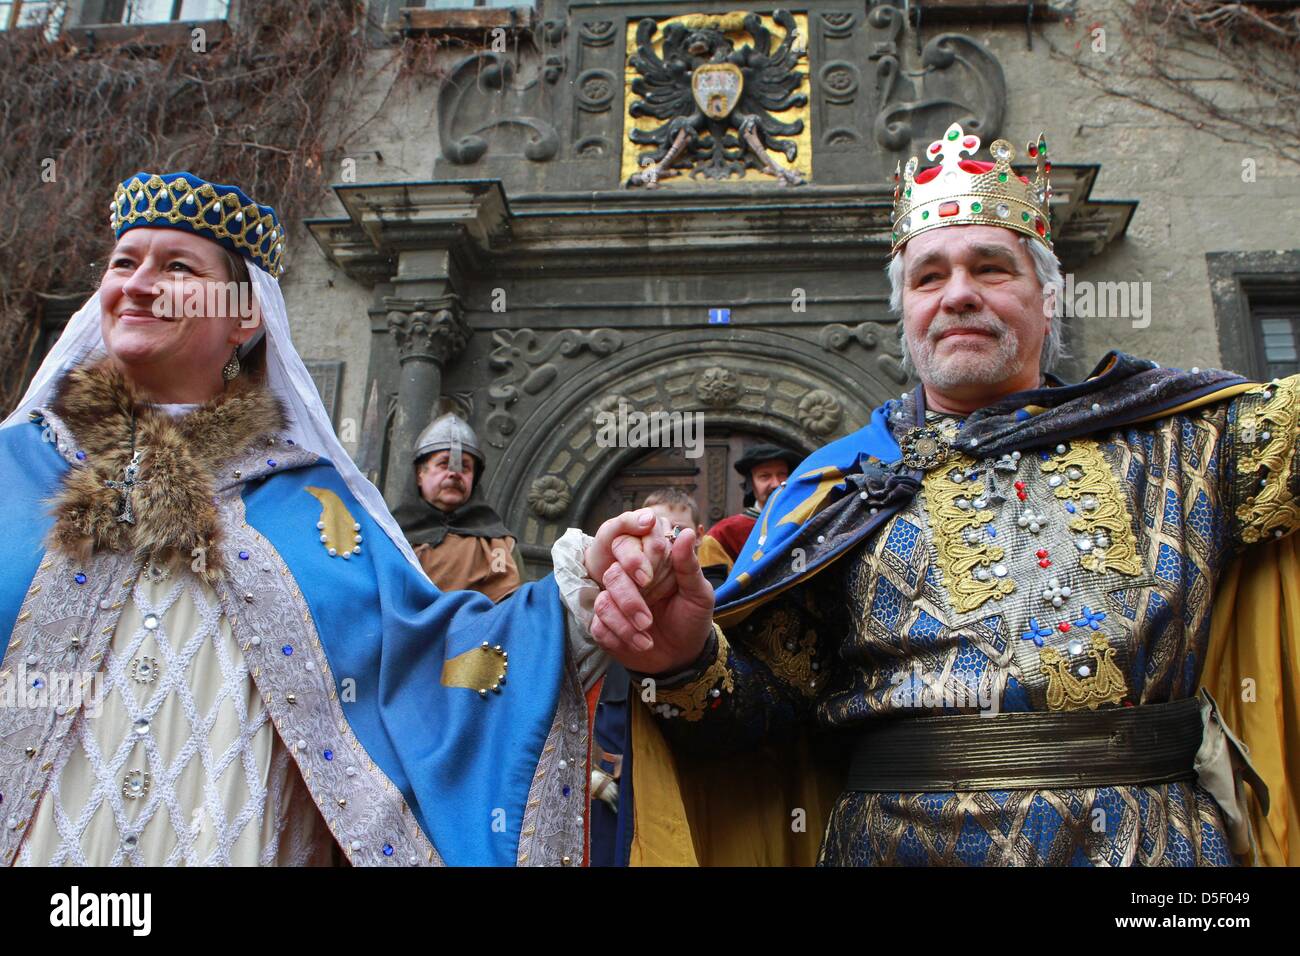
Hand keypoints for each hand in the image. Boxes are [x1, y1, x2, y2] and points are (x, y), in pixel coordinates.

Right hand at [591, 527, 714, 675]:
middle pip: (613, 574)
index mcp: (650, 563)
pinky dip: (619, 638)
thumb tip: (686, 533)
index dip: (634, 559)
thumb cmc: (692, 618)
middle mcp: (629, 578)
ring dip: (624, 624)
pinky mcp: (605, 623)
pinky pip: (599, 625)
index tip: (647, 579)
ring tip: (647, 640)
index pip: (629, 544)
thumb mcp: (698, 593)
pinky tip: (639, 645)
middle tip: (648, 621)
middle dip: (629, 600)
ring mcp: (615, 600)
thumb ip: (688, 565)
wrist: (683, 655)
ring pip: (604, 602)